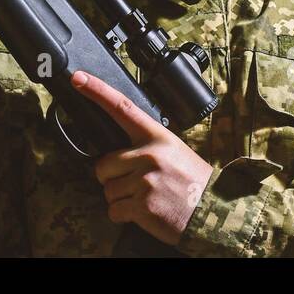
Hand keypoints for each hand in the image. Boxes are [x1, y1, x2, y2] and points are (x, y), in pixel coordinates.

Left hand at [71, 69, 213, 245]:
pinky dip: (123, 215)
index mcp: (157, 136)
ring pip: (107, 190)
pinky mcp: (142, 206)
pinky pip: (114, 210)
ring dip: (120, 198)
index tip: (78, 78)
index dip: (97, 91)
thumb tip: (117, 149)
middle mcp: (149, 155)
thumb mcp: (174, 150)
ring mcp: (145, 180)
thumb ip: (146, 145)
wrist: (215, 211)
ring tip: (145, 198)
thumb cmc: (193, 182)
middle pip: (103, 164)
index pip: (122, 108)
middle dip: (111, 178)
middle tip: (135, 185)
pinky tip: (144, 213)